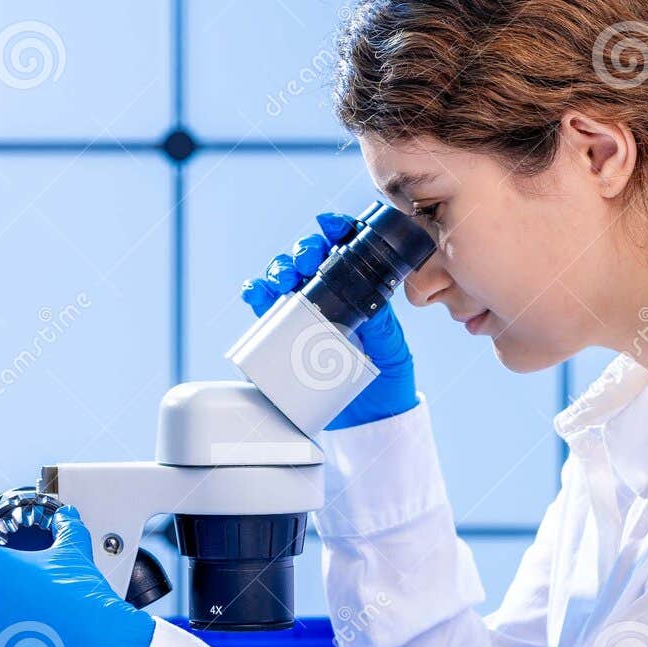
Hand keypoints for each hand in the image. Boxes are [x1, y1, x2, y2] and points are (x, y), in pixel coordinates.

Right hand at [241, 211, 417, 428]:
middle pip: (309, 259)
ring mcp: (305, 314)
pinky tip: (255, 292)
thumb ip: (383, 328)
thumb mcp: (392, 349)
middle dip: (303, 251)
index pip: (344, 251)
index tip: (330, 228)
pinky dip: (257, 295)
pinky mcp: (285, 336)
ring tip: (281, 280)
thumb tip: (374, 307)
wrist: (371, 417)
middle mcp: (330, 296)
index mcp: (359, 290)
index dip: (335, 232)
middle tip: (305, 261)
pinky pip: (266, 309)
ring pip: (284, 278)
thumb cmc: (389, 379)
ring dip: (278, 270)